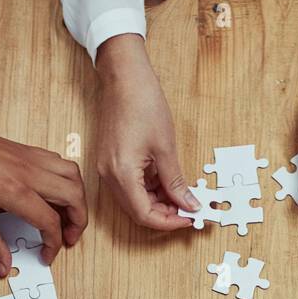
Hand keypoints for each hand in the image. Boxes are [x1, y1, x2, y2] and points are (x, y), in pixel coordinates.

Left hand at [0, 123, 86, 273]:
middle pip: (73, 195)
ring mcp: (29, 158)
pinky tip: (53, 192)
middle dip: (78, 221)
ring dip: (77, 196)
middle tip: (68, 237)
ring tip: (68, 214)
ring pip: (72, 174)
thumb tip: (3, 265)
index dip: (53, 244)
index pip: (50, 222)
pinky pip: (58, 161)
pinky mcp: (26, 150)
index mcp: (14, 192)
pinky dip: (65, 178)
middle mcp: (28, 172)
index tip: (46, 254)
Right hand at [95, 35, 196, 230]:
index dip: (168, 222)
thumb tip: (189, 204)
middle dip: (165, 214)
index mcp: (121, 174)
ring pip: (134, 200)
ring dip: (158, 202)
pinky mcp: (111, 161)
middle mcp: (109, 176)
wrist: (124, 76)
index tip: (189, 219)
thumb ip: (176, 181)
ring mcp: (108, 169)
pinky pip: (130, 186)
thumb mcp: (166, 147)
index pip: (144, 215)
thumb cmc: (143, 103)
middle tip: (189, 209)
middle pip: (137, 211)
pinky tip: (168, 183)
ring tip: (182, 195)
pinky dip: (150, 189)